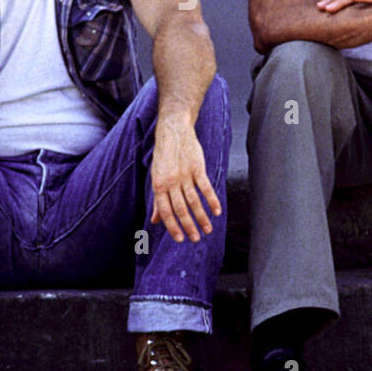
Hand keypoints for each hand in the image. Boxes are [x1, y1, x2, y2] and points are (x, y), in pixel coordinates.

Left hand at [148, 116, 221, 242]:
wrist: (173, 131)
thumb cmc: (164, 156)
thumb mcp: (156, 177)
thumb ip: (157, 200)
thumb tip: (155, 221)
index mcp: (159, 185)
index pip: (165, 211)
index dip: (172, 226)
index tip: (180, 239)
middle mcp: (171, 181)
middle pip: (181, 208)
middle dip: (189, 226)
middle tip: (196, 239)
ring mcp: (185, 174)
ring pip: (194, 201)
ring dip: (202, 217)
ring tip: (208, 229)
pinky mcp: (197, 167)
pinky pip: (205, 187)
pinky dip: (212, 200)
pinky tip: (217, 211)